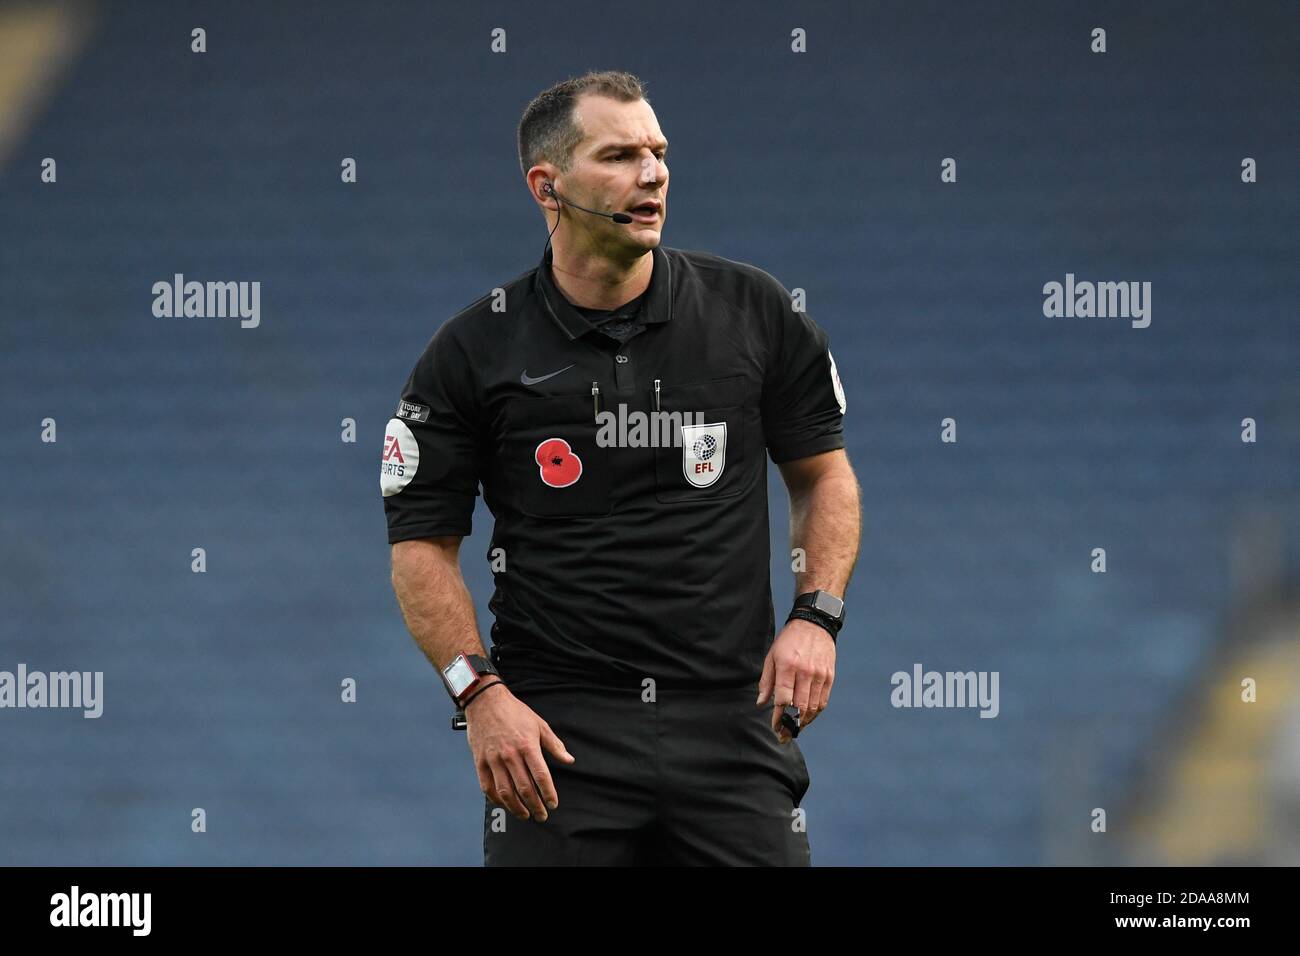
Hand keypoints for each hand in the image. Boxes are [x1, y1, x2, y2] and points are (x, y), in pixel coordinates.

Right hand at [464, 680, 574, 821]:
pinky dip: (497, 799)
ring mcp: (494, 759)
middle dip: (535, 805)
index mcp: (527, 746)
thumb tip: (569, 760)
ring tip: (525, 814)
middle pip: (524, 788)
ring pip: (506, 791)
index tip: (553, 804)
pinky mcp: (480, 762)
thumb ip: (554, 745)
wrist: (486, 702)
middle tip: (542, 815)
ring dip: (516, 807)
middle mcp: (510, 755)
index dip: (548, 793)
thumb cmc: (515, 712)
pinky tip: (505, 803)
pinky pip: (488, 786)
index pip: (540, 776)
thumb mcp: (539, 724)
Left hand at [755, 618, 835, 743]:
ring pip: (813, 707)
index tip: (775, 727)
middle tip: (784, 735)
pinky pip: (823, 701)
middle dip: (791, 725)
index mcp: (788, 666)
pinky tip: (806, 718)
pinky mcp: (829, 677)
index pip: (783, 698)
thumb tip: (761, 703)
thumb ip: (767, 681)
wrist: (814, 624)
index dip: (779, 717)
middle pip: (799, 707)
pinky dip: (814, 713)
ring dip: (803, 723)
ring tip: (794, 729)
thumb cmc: (789, 641)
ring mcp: (820, 676)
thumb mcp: (772, 656)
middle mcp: (806, 673)